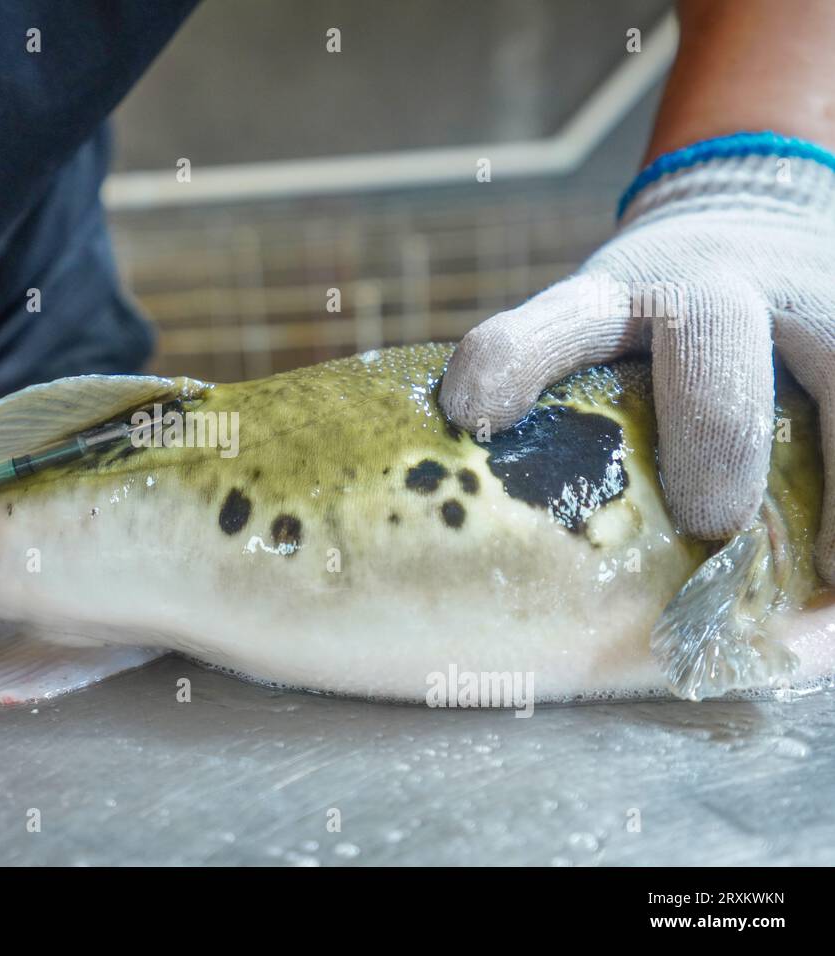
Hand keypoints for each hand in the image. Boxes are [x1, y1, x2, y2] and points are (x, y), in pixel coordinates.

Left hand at [439, 153, 834, 576]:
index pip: (560, 320)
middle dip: (713, 429)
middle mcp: (709, 285)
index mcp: (614, 298)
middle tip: (711, 519)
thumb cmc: (654, 319)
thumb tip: (510, 529)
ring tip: (829, 571)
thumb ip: (562, 400)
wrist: (750, 208)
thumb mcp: (600, 327)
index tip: (475, 414)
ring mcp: (804, 292)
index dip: (517, 358)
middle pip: (711, 339)